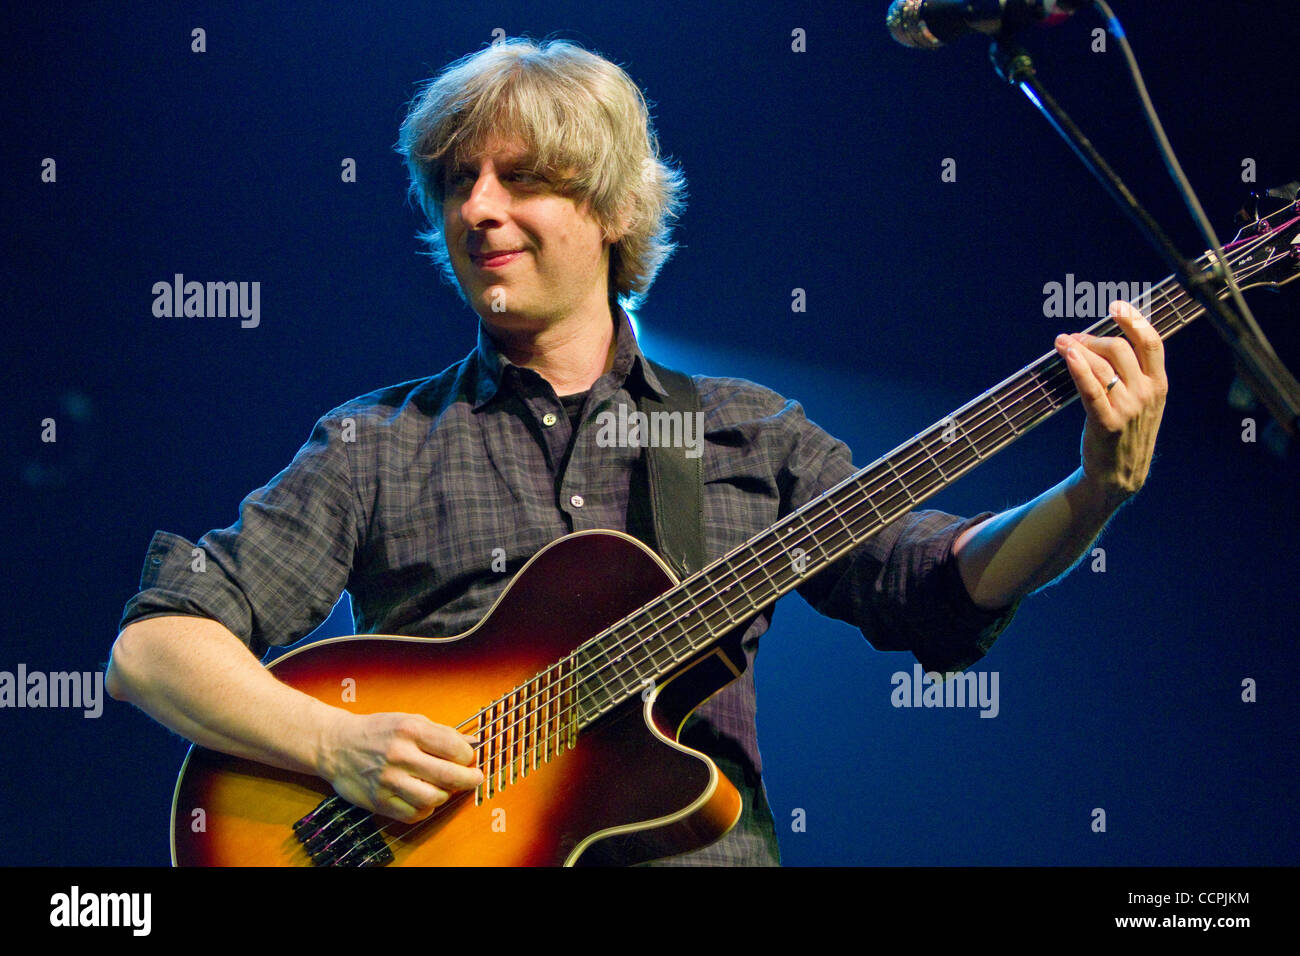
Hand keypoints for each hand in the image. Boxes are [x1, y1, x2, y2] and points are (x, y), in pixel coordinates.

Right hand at [317, 711, 483, 821]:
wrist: (336, 745)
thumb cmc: (377, 731)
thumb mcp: (410, 720)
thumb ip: (442, 732)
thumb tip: (473, 743)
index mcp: (410, 730)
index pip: (455, 748)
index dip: (468, 756)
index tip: (468, 758)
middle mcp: (400, 755)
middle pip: (449, 776)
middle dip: (469, 779)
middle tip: (474, 778)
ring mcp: (389, 780)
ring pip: (433, 798)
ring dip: (444, 795)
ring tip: (443, 787)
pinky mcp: (379, 801)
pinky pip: (414, 813)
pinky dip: (425, 809)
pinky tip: (423, 798)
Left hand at [1055, 299, 1167, 505]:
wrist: (1119, 475)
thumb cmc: (1126, 433)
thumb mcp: (1142, 402)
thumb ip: (1134, 374)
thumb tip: (1106, 340)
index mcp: (1159, 385)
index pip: (1151, 343)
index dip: (1134, 320)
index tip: (1116, 305)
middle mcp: (1147, 394)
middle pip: (1120, 349)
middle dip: (1093, 338)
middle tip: (1074, 339)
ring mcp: (1129, 409)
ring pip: (1101, 366)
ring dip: (1078, 349)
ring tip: (1061, 342)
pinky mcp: (1108, 422)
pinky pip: (1092, 389)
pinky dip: (1078, 369)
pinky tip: (1067, 356)